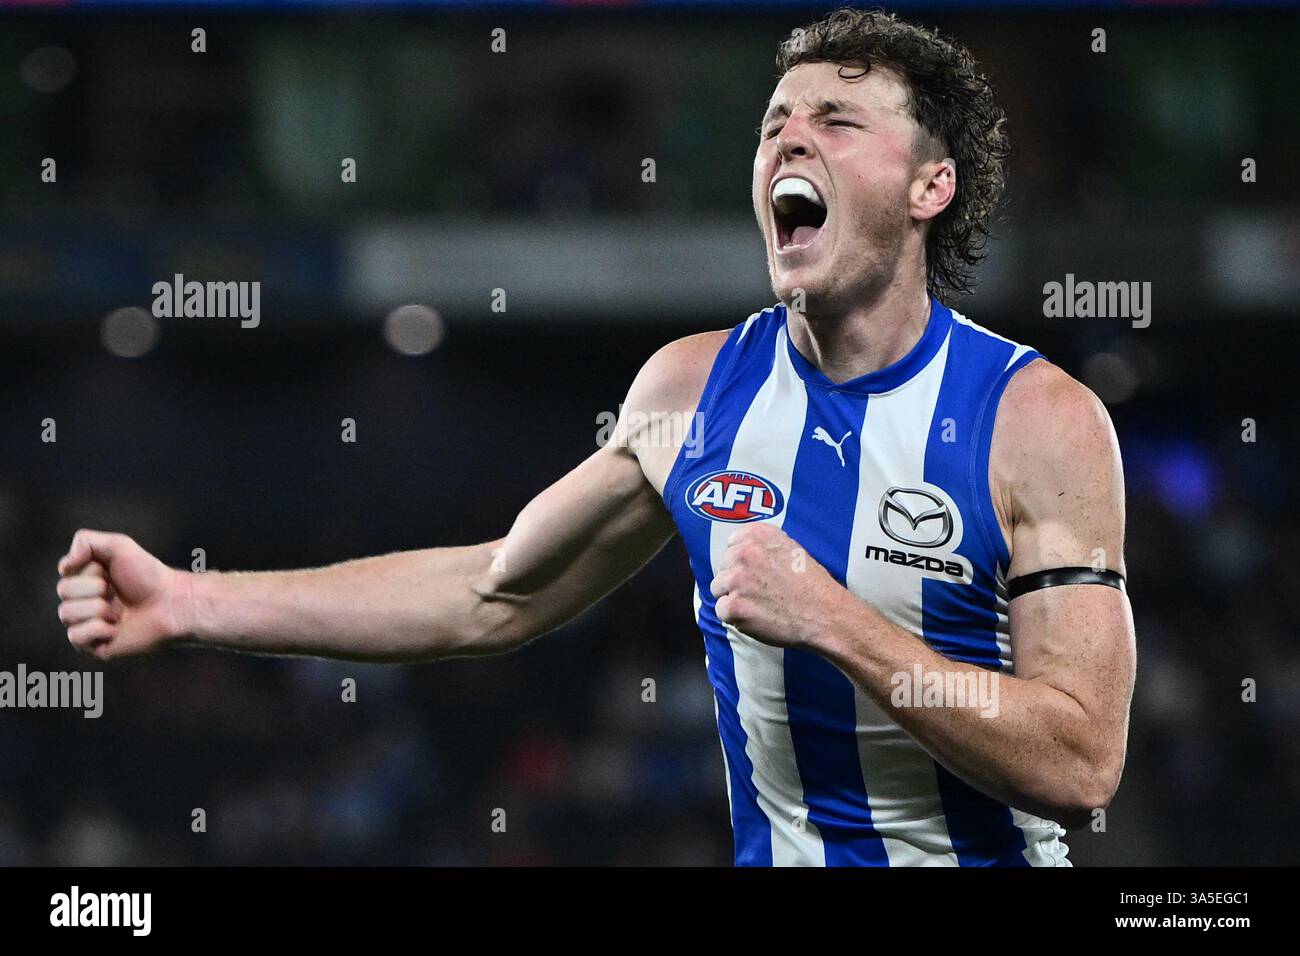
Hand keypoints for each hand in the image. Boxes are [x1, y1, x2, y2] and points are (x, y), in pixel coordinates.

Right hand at [56, 529, 190, 659]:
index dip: (91, 569)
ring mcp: (86, 625)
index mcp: (85, 581)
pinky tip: (117, 628)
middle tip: (117, 592)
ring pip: (66, 613)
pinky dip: (99, 628)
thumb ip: (86, 541)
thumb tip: (64, 566)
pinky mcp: (93, 647)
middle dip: (95, 588)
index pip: (66, 572)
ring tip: (120, 612)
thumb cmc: (149, 576)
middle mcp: (82, 603)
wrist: (172, 604)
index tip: (111, 571)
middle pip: (64, 591)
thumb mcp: (118, 546)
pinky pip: (76, 636)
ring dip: (98, 608)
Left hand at [709, 523, 842, 649]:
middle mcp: (744, 553)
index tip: (751, 571)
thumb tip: (741, 546)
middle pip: (722, 566)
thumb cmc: (812, 584)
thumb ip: (764, 544)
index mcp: (758, 535)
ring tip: (755, 605)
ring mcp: (736, 580)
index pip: (732, 543)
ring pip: (718, 588)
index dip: (740, 560)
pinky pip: (721, 610)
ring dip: (732, 597)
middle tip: (755, 592)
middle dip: (735, 579)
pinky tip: (754, 617)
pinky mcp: (734, 606)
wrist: (824, 614)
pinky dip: (734, 617)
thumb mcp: (792, 548)